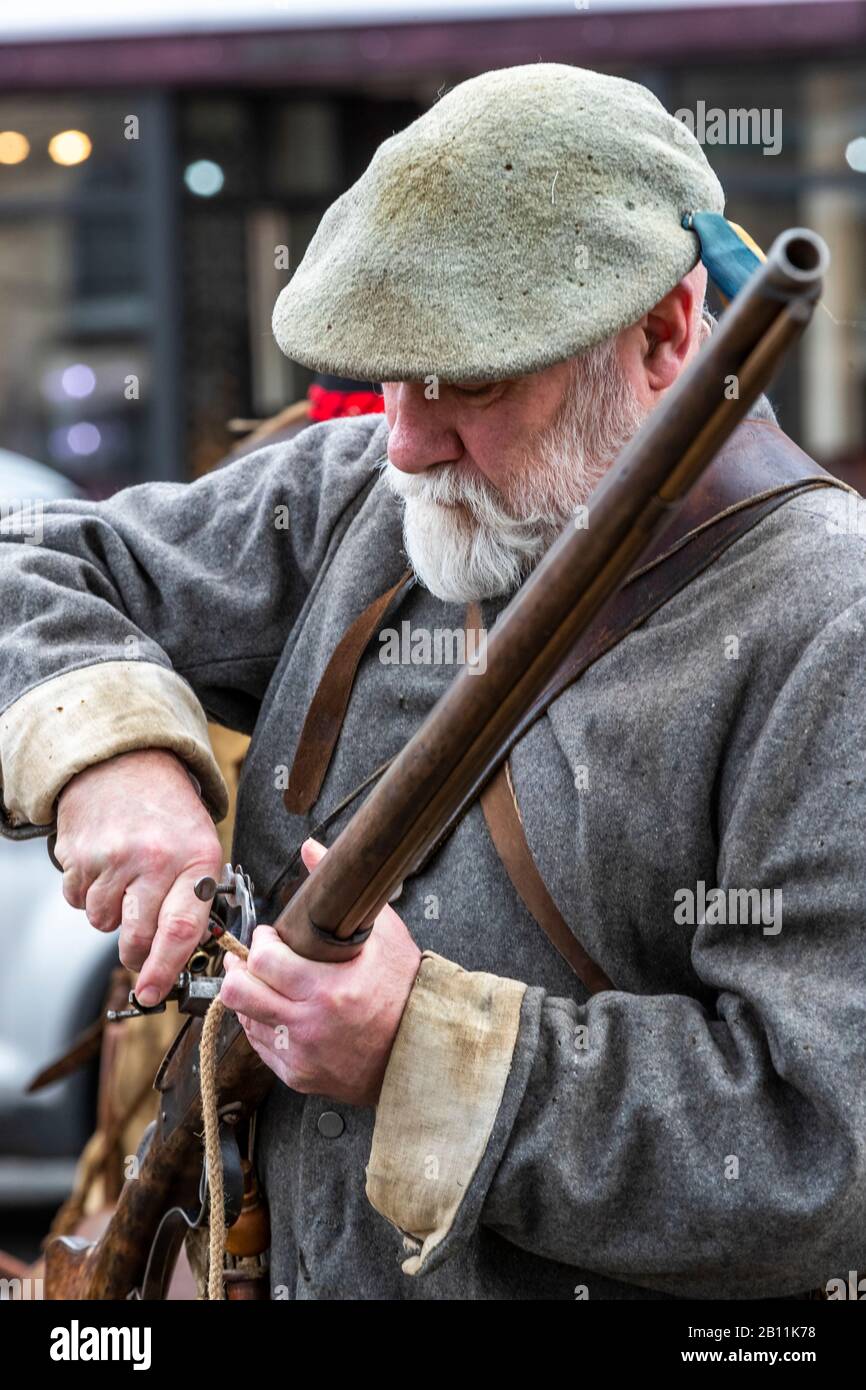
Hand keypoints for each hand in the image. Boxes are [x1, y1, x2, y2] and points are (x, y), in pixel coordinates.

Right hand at [55, 748, 222, 1005]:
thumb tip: (182, 953)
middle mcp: (154, 859)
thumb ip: (194, 897)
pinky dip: (87, 894)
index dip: (164, 971)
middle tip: (139, 948)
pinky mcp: (79, 855)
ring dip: (112, 914)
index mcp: (195, 859)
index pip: (179, 931)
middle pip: (136, 937)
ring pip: (102, 921)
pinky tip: (104, 867)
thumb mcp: (201, 845)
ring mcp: (112, 857)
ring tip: (126, 880)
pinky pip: (77, 900)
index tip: (154, 993)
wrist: (127, 761)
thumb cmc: (169, 811)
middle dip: (136, 954)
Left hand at [220, 838, 422, 1107]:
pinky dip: (264, 1026)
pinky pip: (261, 1048)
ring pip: (245, 1020)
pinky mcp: (299, 1076)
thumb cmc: (405, 990)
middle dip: (240, 969)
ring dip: (251, 996)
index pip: (264, 961)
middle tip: (250, 958)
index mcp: (328, 989)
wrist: (423, 1046)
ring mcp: (302, 1055)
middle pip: (239, 993)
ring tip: (266, 982)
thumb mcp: (384, 934)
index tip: (270, 936)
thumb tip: (312, 849)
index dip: (260, 943)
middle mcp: (310, 1025)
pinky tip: (281, 1011)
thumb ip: (344, 891)